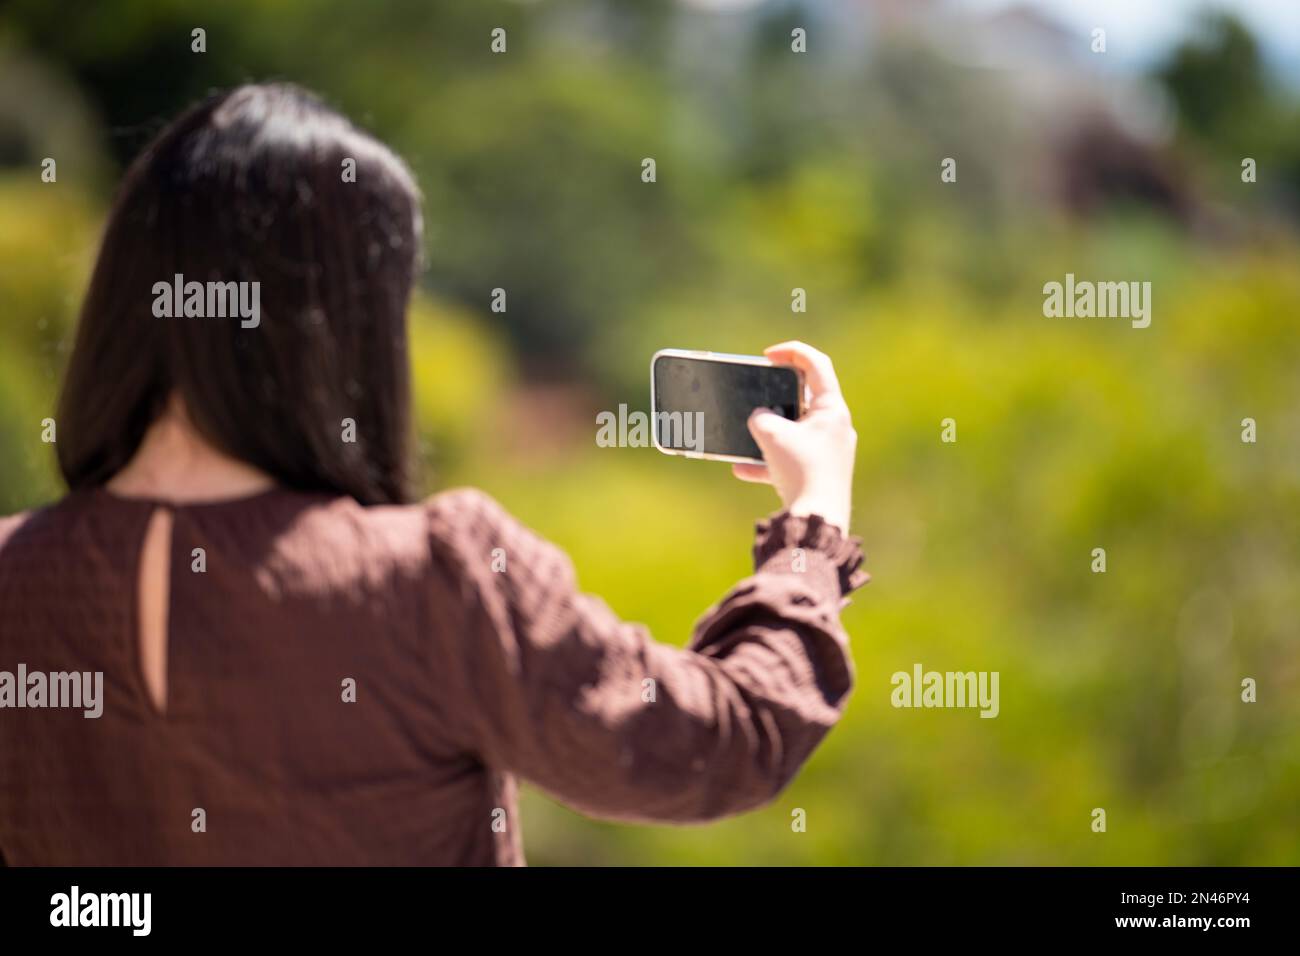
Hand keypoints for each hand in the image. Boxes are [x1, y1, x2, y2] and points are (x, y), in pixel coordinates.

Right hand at [732, 341, 855, 533]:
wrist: (818, 521)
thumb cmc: (802, 472)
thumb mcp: (773, 436)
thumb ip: (761, 418)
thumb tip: (759, 419)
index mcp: (832, 409)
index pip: (816, 365)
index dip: (791, 352)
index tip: (767, 355)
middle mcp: (834, 427)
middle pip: (803, 398)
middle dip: (775, 397)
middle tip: (756, 393)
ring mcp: (828, 451)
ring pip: (793, 431)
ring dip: (767, 432)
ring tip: (746, 433)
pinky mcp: (818, 473)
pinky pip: (788, 460)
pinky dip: (766, 462)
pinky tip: (741, 469)